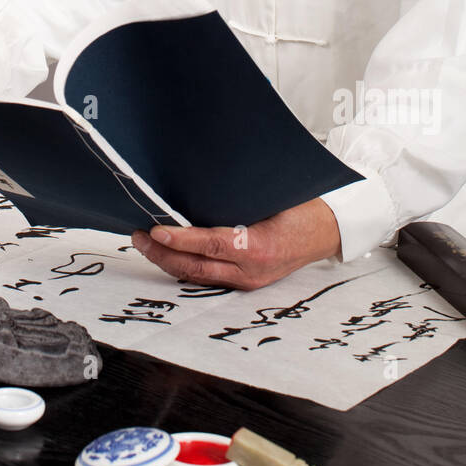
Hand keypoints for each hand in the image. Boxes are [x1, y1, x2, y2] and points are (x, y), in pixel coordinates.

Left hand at [131, 198, 341, 290]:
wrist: (328, 230)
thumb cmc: (302, 206)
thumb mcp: (273, 195)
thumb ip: (238, 197)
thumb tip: (196, 182)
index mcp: (260, 247)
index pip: (212, 245)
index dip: (181, 239)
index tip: (155, 230)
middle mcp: (252, 271)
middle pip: (197, 268)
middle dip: (162, 254)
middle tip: (137, 236)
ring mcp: (248, 281)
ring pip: (198, 277)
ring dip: (168, 262)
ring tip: (145, 243)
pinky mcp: (246, 282)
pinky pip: (209, 277)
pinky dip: (185, 265)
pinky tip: (169, 252)